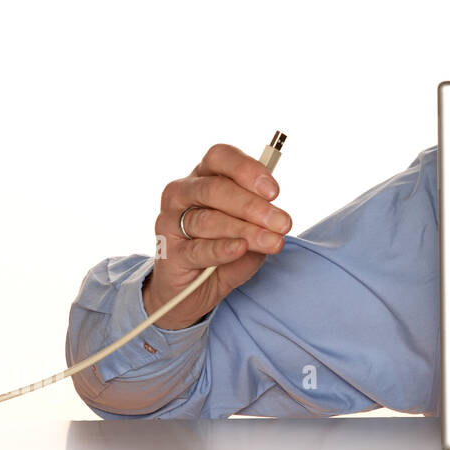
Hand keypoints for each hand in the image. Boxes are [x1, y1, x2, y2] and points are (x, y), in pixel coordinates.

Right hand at [143, 143, 292, 329]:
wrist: (191, 292)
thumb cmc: (223, 250)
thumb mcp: (249, 231)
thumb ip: (261, 221)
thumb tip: (277, 218)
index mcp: (204, 176)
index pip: (220, 158)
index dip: (247, 170)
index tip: (274, 191)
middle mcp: (182, 192)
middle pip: (215, 189)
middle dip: (253, 206)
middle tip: (283, 223)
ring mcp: (170, 221)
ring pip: (209, 219)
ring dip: (245, 230)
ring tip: (274, 242)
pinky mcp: (167, 251)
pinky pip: (197, 248)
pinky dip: (222, 248)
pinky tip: (241, 248)